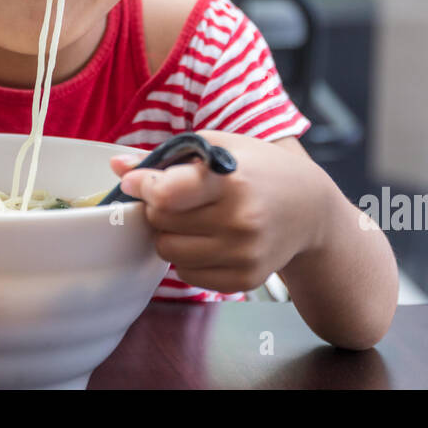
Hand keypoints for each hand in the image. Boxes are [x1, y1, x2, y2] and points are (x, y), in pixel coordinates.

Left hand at [109, 130, 331, 294]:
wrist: (310, 209)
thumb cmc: (259, 171)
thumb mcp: (220, 148)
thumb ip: (167, 157)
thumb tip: (117, 166)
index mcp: (232, 180)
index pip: (168, 193)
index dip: (144, 186)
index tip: (138, 180)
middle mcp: (240, 220)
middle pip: (161, 222)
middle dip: (157, 208)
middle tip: (175, 197)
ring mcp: (243, 254)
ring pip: (168, 252)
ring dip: (169, 234)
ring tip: (193, 218)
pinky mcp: (245, 279)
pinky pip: (187, 275)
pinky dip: (187, 258)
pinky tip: (208, 239)